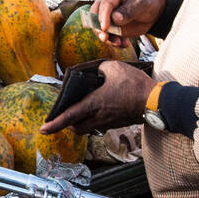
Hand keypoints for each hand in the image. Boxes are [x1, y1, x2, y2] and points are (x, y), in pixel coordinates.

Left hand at [40, 61, 154, 134]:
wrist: (155, 101)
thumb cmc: (134, 85)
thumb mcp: (114, 68)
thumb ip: (99, 68)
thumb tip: (96, 72)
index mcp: (94, 104)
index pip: (69, 116)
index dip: (54, 124)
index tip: (43, 130)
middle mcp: (99, 116)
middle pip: (76, 127)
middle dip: (67, 124)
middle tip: (64, 115)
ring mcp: (108, 122)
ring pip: (88, 128)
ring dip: (81, 122)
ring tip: (80, 110)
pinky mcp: (117, 123)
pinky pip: (100, 125)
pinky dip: (94, 119)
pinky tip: (99, 107)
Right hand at [92, 0, 166, 47]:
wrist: (152, 12)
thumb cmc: (146, 2)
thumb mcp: (141, 3)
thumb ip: (129, 10)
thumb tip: (115, 18)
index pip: (104, 3)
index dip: (103, 16)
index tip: (105, 28)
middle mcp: (105, 2)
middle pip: (95, 15)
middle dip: (98, 27)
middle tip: (105, 37)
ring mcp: (106, 15)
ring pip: (98, 27)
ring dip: (106, 37)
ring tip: (118, 43)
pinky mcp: (109, 26)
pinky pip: (107, 35)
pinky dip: (113, 41)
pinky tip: (124, 44)